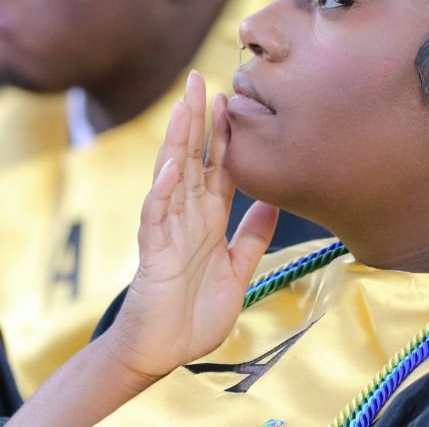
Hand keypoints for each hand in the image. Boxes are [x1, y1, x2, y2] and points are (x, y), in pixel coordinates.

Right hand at [102, 71, 278, 380]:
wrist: (163, 351)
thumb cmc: (195, 311)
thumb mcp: (238, 268)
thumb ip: (253, 235)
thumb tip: (274, 201)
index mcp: (208, 217)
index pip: (217, 164)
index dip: (224, 131)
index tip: (232, 95)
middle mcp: (186, 214)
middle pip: (191, 156)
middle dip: (196, 118)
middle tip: (199, 77)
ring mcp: (168, 229)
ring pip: (172, 174)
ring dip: (178, 139)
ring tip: (184, 106)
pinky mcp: (154, 251)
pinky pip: (157, 214)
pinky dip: (164, 189)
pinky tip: (172, 166)